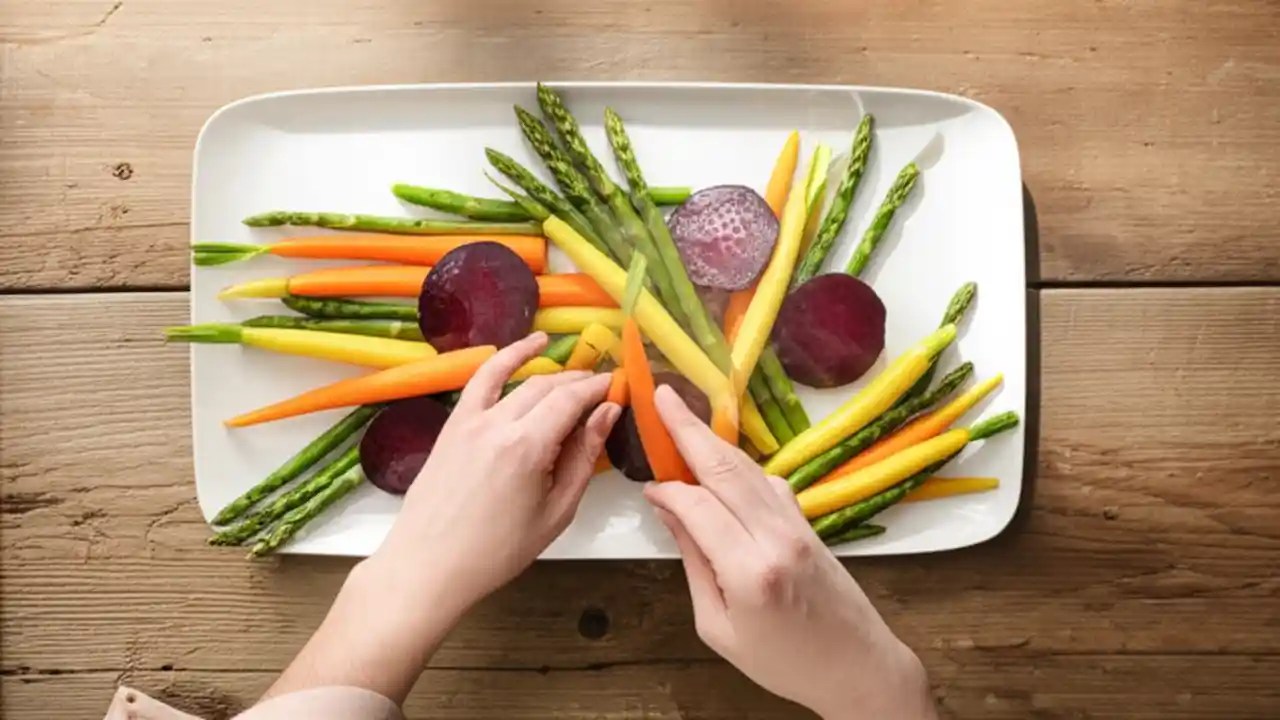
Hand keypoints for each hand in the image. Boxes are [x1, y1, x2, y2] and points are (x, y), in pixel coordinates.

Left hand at [267, 333, 618, 704]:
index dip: (598, 388)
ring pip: (519, 382)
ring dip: (552, 374)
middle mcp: (497, 423)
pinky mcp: (453, 424)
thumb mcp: (556, 511)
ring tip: (577, 375)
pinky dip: (506, 358)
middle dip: (580, 383)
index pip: (571, 399)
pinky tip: (530, 347)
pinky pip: (482, 380)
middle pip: (548, 387)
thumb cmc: (498, 551)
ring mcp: (470, 420)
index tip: (620, 386)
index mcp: (527, 447)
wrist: (430, 565)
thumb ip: (583, 457)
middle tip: (604, 389)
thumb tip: (607, 413)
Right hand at [644, 386, 935, 719]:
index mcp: (749, 570)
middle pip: (724, 468)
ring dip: (713, 439)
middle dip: (688, 428)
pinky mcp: (809, 522)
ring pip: (747, 468)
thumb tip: (670, 512)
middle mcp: (776, 537)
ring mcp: (797, 525)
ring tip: (683, 416)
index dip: (668, 489)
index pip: (697, 505)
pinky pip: (768, 481)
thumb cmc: (782, 663)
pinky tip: (720, 462)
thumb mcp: (718, 627)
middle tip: (661, 395)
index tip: (647, 487)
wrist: (857, 666)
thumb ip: (694, 564)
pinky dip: (739, 465)